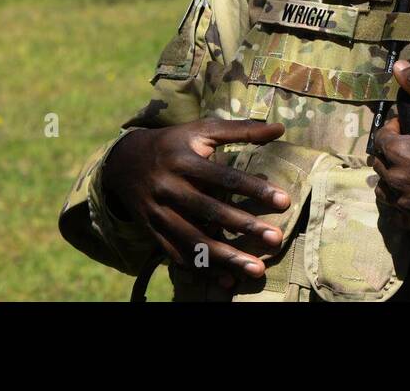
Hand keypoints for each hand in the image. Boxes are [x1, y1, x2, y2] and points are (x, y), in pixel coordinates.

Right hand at [103, 118, 290, 284]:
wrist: (124, 162)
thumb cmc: (175, 143)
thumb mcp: (202, 129)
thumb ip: (241, 129)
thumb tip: (280, 128)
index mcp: (183, 160)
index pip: (224, 177)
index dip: (254, 189)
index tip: (284, 201)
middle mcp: (169, 187)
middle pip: (210, 211)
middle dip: (244, 226)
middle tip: (276, 239)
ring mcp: (159, 213)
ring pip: (193, 240)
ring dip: (226, 257)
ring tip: (256, 269)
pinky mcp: (153, 231)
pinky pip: (177, 255)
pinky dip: (202, 269)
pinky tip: (227, 280)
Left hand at [371, 60, 409, 234]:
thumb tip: (398, 66)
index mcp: (401, 153)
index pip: (381, 138)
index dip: (394, 128)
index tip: (409, 126)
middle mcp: (398, 182)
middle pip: (380, 165)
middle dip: (391, 152)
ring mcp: (409, 206)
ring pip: (385, 192)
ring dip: (393, 179)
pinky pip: (400, 216)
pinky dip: (403, 205)